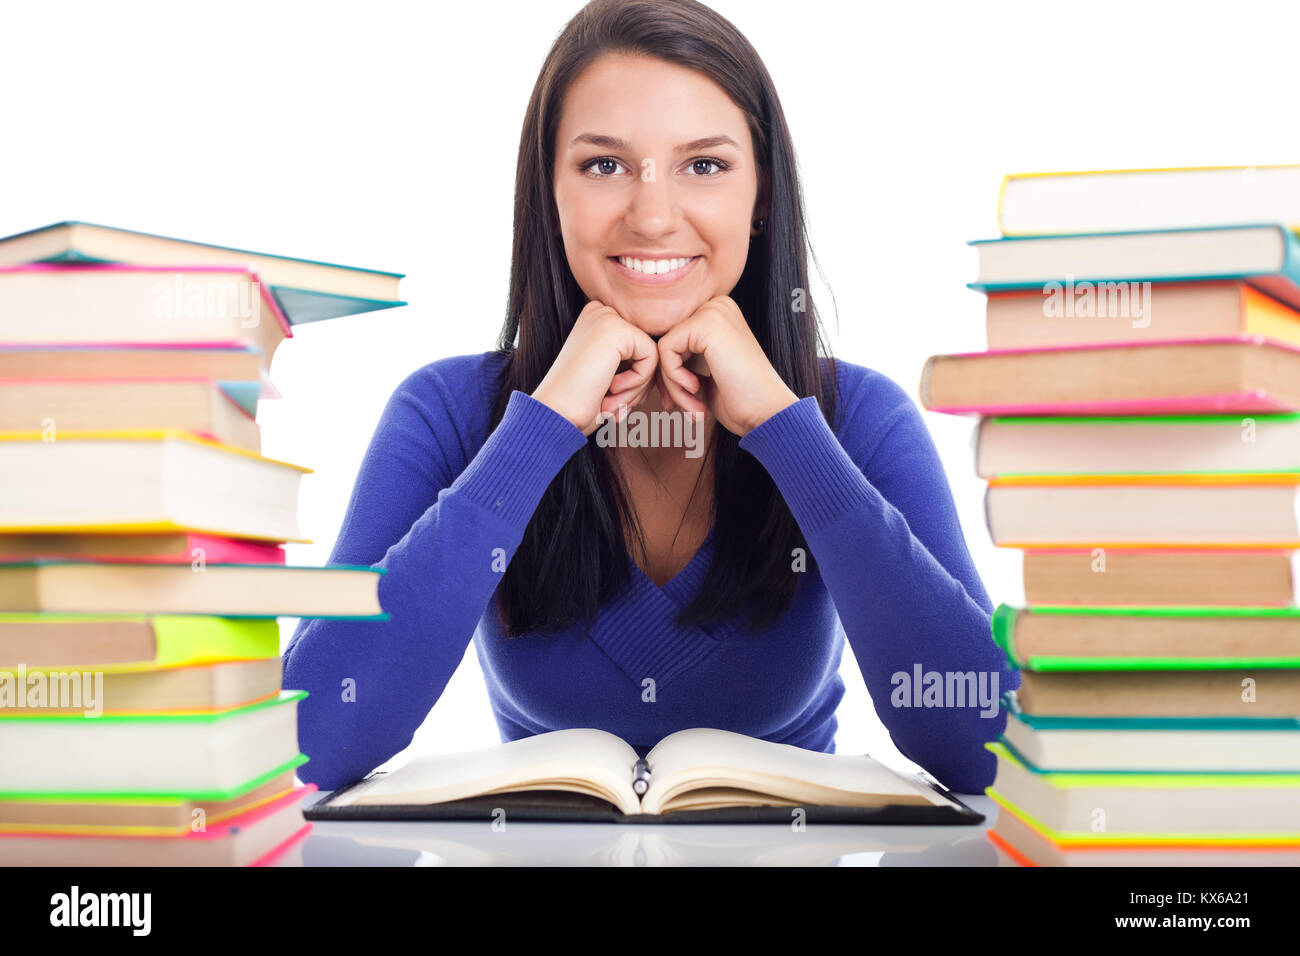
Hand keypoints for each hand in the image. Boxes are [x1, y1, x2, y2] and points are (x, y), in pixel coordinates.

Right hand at [532, 300, 675, 435]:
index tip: (612, 398)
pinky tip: (612, 390)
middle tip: (614, 404)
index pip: (638, 346)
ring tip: (611, 402)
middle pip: (646, 349)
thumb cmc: (577, 401)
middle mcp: (600, 311)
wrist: (554, 412)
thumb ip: (631, 360)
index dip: (634, 378)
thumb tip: (664, 361)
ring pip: (651, 354)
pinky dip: (638, 382)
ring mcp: (607, 317)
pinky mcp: (617, 330)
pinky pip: (652, 358)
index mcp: (596, 318)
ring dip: (638, 387)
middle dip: (637, 383)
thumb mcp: (606, 372)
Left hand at [654, 295, 799, 435]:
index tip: (681, 401)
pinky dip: (674, 379)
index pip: (675, 339)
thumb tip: (650, 360)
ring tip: (693, 406)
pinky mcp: (706, 324)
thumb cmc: (742, 399)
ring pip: (664, 348)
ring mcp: (712, 311)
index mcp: (719, 314)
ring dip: (673, 385)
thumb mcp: (707, 372)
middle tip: (686, 408)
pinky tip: (697, 391)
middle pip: (667, 342)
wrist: (767, 412)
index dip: (672, 374)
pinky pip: (665, 351)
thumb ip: (683, 359)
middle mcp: (717, 305)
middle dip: (670, 380)